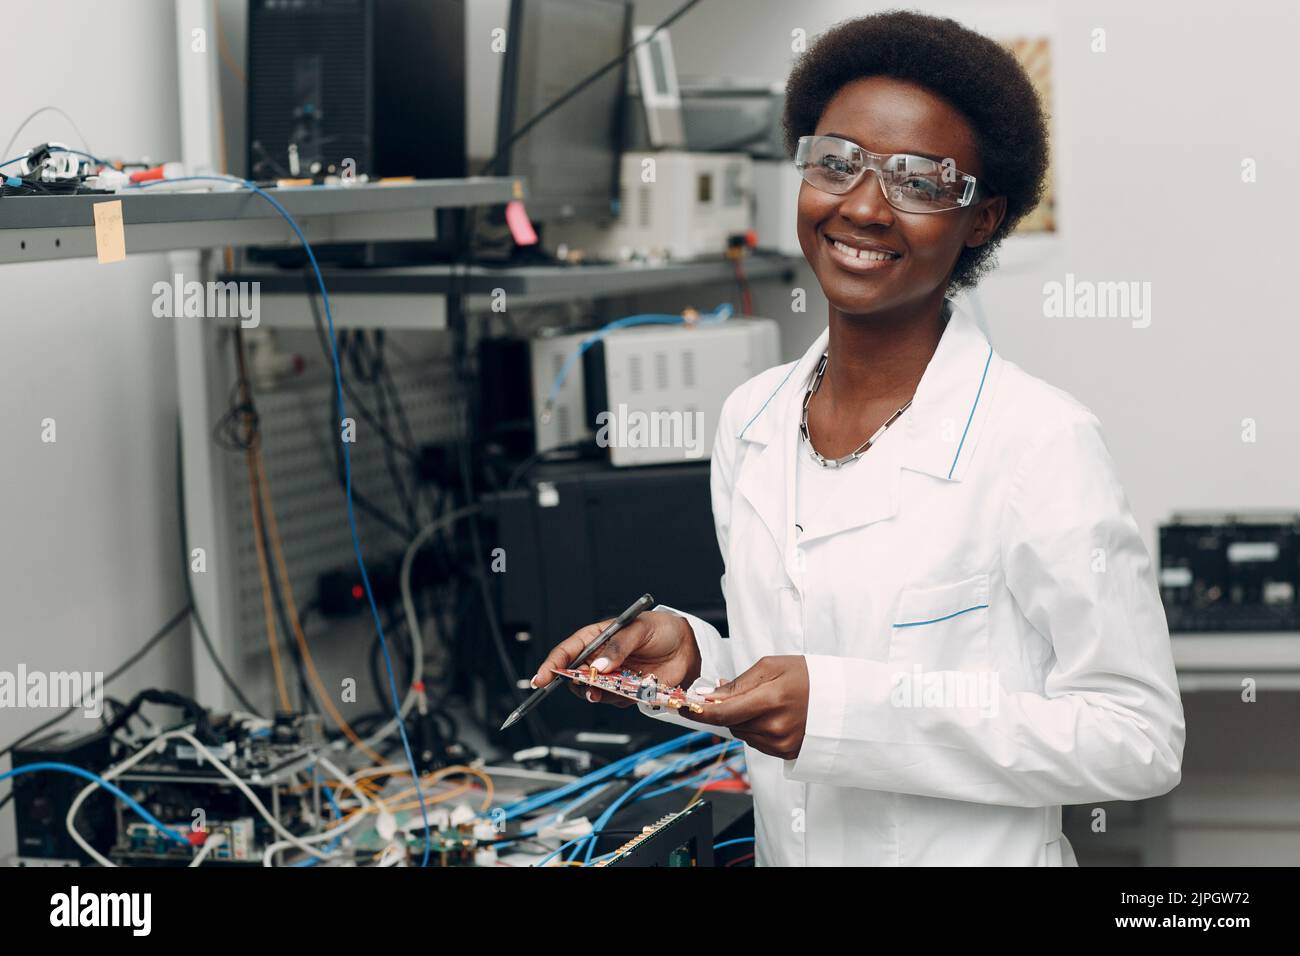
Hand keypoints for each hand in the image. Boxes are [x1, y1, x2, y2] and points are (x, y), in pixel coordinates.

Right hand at [533, 611, 701, 707]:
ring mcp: (612, 677)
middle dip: (578, 683)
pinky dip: (622, 698)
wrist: (687, 647)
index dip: (551, 664)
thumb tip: (599, 665)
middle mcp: (601, 659)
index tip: (541, 677)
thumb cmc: (661, 629)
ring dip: (600, 693)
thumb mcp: (639, 629)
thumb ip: (619, 646)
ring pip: (594, 692)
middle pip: (575, 677)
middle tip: (590, 684)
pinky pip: (615, 701)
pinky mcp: (626, 691)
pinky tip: (637, 685)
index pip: (568, 651)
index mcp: (597, 638)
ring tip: (617, 685)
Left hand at [692, 656, 808, 759]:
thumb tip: (708, 695)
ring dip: (742, 719)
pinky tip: (771, 715)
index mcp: (771, 700)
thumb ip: (738, 683)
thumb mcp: (772, 666)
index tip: (682, 706)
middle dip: (726, 709)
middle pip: (730, 723)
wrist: (842, 699)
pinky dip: (755, 729)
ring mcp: (782, 743)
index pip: (723, 713)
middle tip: (737, 692)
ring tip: (763, 701)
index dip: (698, 711)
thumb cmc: (808, 676)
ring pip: (742, 733)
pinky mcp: (786, 753)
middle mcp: (775, 727)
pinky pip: (756, 742)